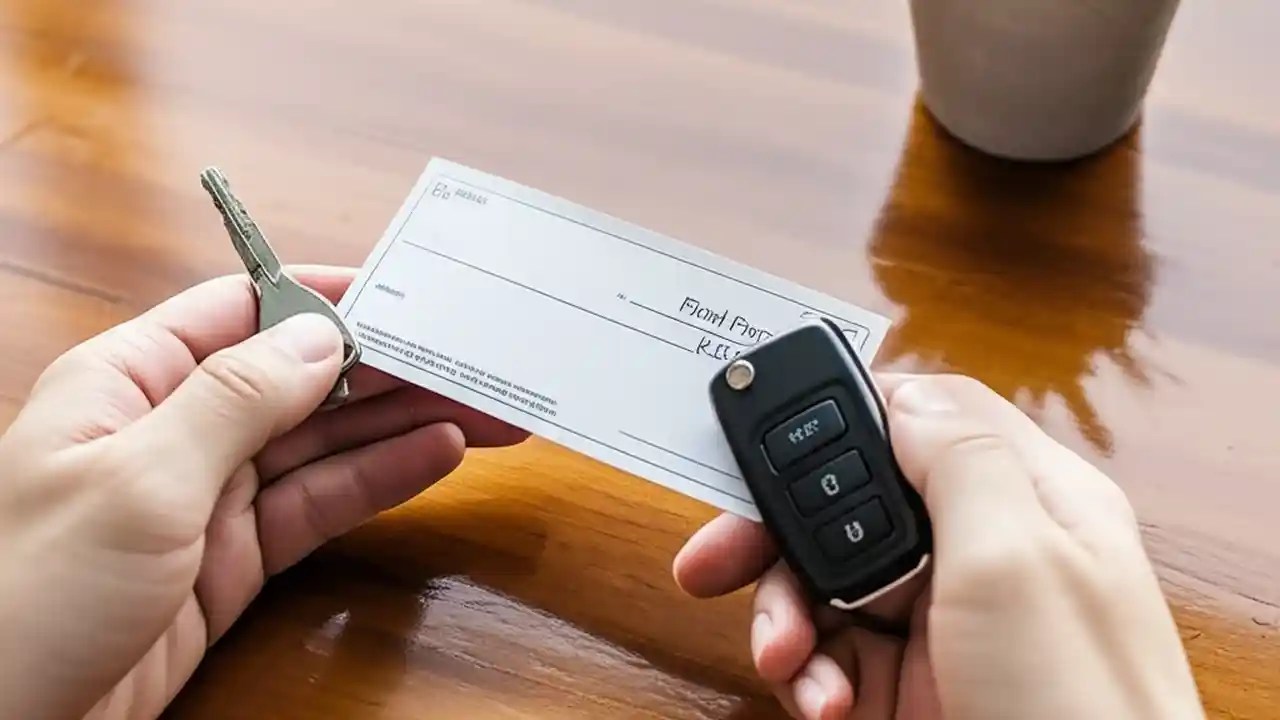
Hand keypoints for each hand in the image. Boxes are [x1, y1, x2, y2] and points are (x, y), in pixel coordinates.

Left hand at [0, 266, 527, 719]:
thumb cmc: (24, 593)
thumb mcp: (137, 481)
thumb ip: (235, 402)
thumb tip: (320, 335)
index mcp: (131, 381)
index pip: (244, 311)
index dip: (327, 297)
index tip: (408, 289)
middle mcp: (174, 429)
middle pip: (300, 380)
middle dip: (387, 367)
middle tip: (474, 359)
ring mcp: (207, 497)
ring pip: (322, 444)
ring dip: (400, 424)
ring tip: (481, 408)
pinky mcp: (232, 560)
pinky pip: (318, 506)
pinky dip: (377, 482)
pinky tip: (435, 457)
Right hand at [673, 374, 1203, 718]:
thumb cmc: (1080, 705)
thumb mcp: (1017, 560)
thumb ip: (959, 459)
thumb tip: (904, 395)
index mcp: (1025, 496)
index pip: (919, 418)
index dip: (839, 419)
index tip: (761, 433)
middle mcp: (981, 551)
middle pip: (851, 504)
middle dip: (778, 532)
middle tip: (715, 559)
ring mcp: (944, 622)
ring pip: (828, 583)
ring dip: (787, 618)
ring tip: (781, 659)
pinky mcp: (914, 685)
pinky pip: (832, 656)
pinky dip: (809, 676)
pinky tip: (823, 702)